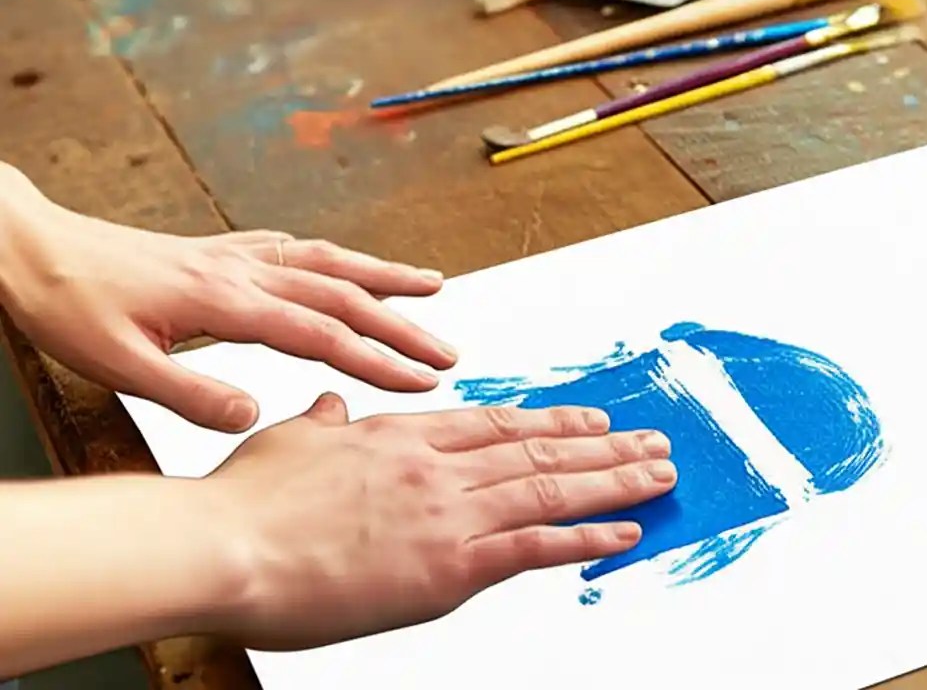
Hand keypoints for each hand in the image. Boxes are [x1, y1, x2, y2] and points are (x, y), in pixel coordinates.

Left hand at [0, 163, 454, 431]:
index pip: (322, 334)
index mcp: (225, 301)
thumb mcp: (119, 364)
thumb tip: (253, 416)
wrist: (28, 247)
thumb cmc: (68, 302)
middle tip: (447, 351)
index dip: (379, 358)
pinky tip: (347, 264)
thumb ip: (191, 393)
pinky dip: (335, 257)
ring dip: (383, 277)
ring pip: (327, 261)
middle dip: (402, 325)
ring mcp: (233, 255)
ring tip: (431, 287)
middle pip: (342, 295)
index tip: (422, 379)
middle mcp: (241, 271)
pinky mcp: (218, 251)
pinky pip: (294, 249)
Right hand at [203, 396, 674, 649]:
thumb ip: (324, 425)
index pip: (497, 423)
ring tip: (659, 474)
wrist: (221, 546)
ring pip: (551, 491)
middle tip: (653, 441)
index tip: (592, 420)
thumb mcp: (289, 444)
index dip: (553, 422)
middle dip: (604, 448)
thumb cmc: (243, 502)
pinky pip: (535, 549)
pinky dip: (586, 540)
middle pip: (539, 451)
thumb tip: (332, 405)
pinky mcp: (448, 567)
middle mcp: (437, 467)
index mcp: (402, 436)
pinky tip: (623, 533)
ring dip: (614, 483)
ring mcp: (447, 514)